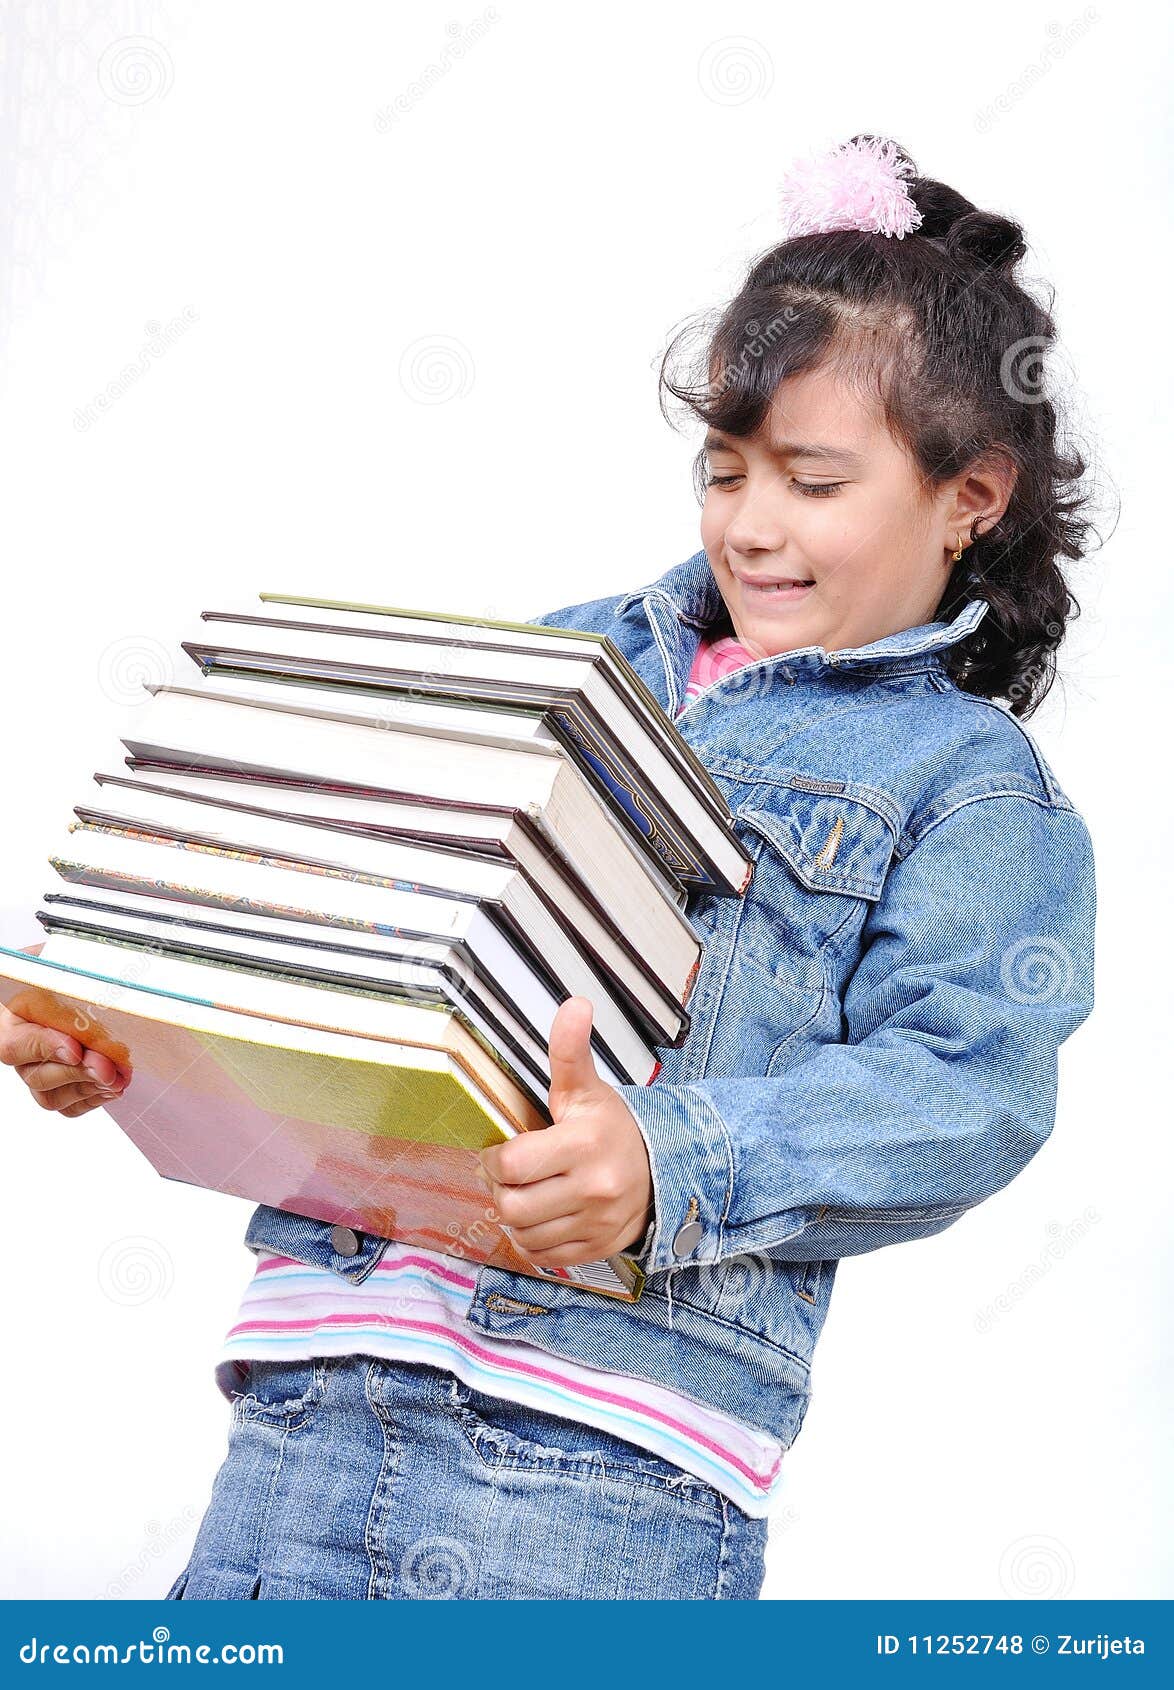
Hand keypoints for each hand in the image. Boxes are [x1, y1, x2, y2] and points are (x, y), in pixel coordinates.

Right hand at [0, 943, 130, 1116]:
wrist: (71, 985)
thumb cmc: (57, 971)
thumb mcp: (52, 959)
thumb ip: (57, 965)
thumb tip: (82, 967)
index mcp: (10, 1020)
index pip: (15, 1044)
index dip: (45, 1047)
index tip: (74, 1047)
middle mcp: (20, 1052)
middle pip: (37, 1075)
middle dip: (77, 1072)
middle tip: (106, 1066)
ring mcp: (37, 1072)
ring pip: (52, 1096)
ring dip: (88, 1088)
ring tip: (117, 1077)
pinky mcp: (58, 1088)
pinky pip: (70, 1106)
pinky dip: (94, 1098)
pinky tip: (113, 1086)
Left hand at [478, 996, 653, 1268]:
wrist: (662, 1170)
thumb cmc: (612, 1127)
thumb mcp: (587, 1089)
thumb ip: (570, 1051)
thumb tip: (575, 1003)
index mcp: (584, 1144)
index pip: (512, 1165)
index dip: (494, 1160)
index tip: (501, 1152)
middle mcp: (593, 1188)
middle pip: (511, 1205)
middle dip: (501, 1189)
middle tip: (510, 1175)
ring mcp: (596, 1222)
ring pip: (523, 1232)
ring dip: (514, 1215)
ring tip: (526, 1194)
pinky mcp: (596, 1248)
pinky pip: (541, 1255)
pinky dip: (531, 1239)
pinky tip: (541, 1217)